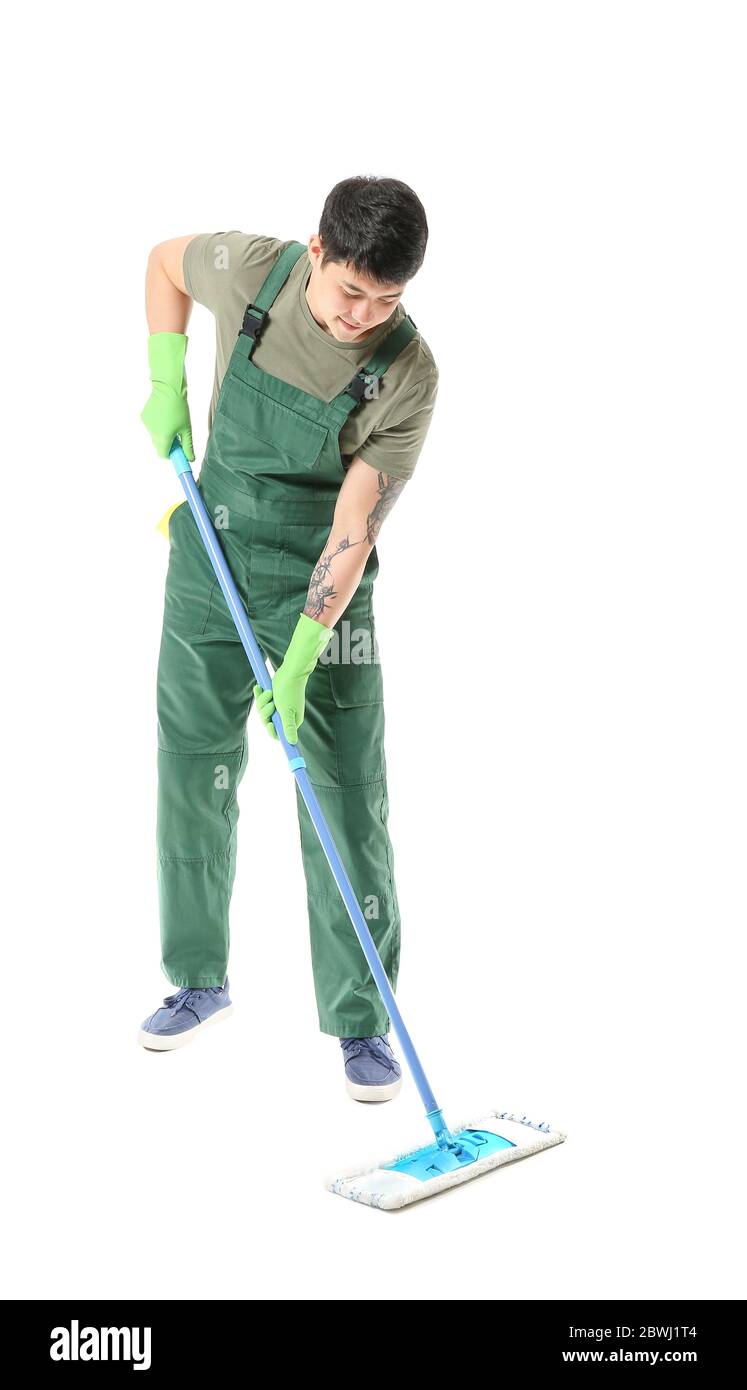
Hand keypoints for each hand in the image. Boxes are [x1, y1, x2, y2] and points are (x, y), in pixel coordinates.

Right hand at [140, 331, 194, 460]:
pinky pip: (151, 426)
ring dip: (162, 433)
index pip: (163, 455)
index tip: (178, 452)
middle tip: (178, 435)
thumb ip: (188, 446)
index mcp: (163, 437)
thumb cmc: (179, 407)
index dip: (171, 455)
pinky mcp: (143, 416)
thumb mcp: (187, 428)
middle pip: (159, 446)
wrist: (168, 387)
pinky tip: (163, 414)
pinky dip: (157, 424)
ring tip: (171, 420)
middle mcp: (152, 432)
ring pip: (155, 436)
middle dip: (168, 444)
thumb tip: (190, 459)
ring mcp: (146, 424)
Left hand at [253, 614, 331, 742]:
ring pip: (263, 711)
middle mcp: (285, 715)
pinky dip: (259, 695)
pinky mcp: (273, 698)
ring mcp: (279, 706)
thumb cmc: (289, 691)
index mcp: (292, 721)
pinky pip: (262, 701)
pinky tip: (258, 688)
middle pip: (268, 722)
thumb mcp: (287, 711)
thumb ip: (288, 728)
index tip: (268, 724)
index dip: (271, 730)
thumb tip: (292, 743)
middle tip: (270, 703)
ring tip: (268, 693)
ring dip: (262, 701)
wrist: (290, 672)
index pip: (278, 734)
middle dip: (265, 712)